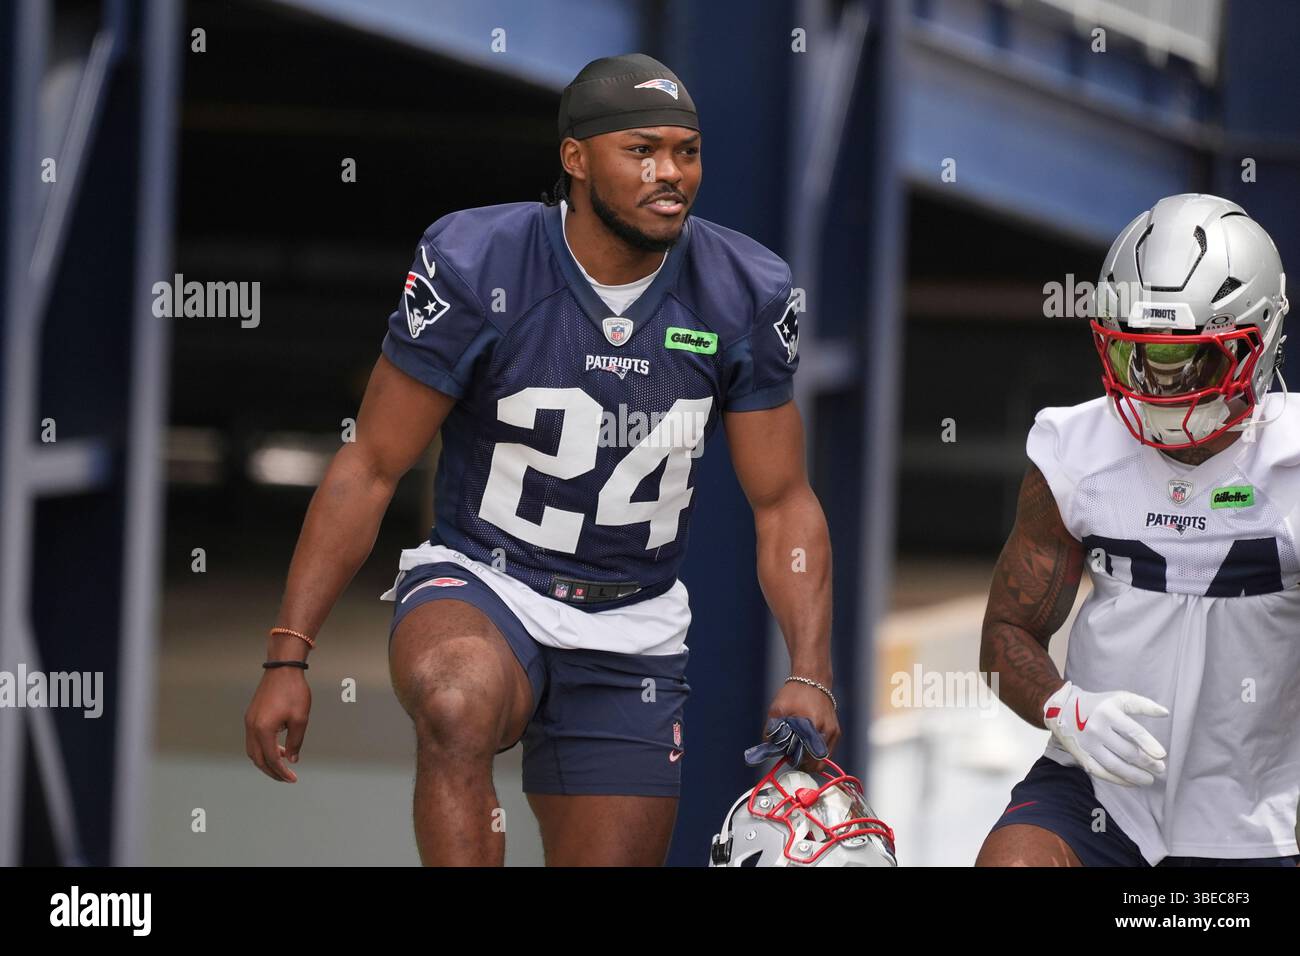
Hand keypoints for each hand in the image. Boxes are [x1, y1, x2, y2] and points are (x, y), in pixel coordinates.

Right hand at [244, 666, 310, 781]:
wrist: (283, 669)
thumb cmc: (294, 691)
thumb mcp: (300, 719)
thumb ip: (295, 742)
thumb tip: (291, 760)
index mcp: (263, 730)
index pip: (271, 759)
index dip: (281, 772)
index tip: (292, 779)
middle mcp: (252, 727)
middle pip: (258, 758)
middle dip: (271, 771)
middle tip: (286, 777)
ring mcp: (249, 721)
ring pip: (253, 750)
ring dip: (266, 760)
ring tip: (283, 763)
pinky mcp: (251, 716)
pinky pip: (253, 739)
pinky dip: (264, 748)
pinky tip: (278, 747)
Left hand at [749, 681, 839, 772]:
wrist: (813, 680)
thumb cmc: (794, 693)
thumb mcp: (777, 709)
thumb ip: (771, 730)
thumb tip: (768, 748)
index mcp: (812, 726)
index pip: (805, 758)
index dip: (795, 762)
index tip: (787, 757)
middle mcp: (826, 731)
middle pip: (816, 763)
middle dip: (803, 764)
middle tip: (793, 756)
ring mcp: (834, 732)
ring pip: (823, 760)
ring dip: (811, 759)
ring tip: (799, 750)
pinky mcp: (836, 731)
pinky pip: (827, 751)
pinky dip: (817, 752)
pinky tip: (807, 744)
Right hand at [1044, 681, 1168, 786]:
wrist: (1062, 709)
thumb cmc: (1098, 704)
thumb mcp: (1118, 698)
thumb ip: (1142, 704)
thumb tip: (1165, 713)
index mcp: (1108, 712)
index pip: (1133, 731)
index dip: (1149, 744)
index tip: (1162, 755)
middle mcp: (1096, 729)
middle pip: (1126, 751)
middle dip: (1147, 763)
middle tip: (1160, 769)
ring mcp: (1088, 744)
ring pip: (1115, 765)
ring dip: (1135, 775)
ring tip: (1149, 779)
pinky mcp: (1081, 756)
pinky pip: (1102, 772)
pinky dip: (1118, 780)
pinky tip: (1131, 783)